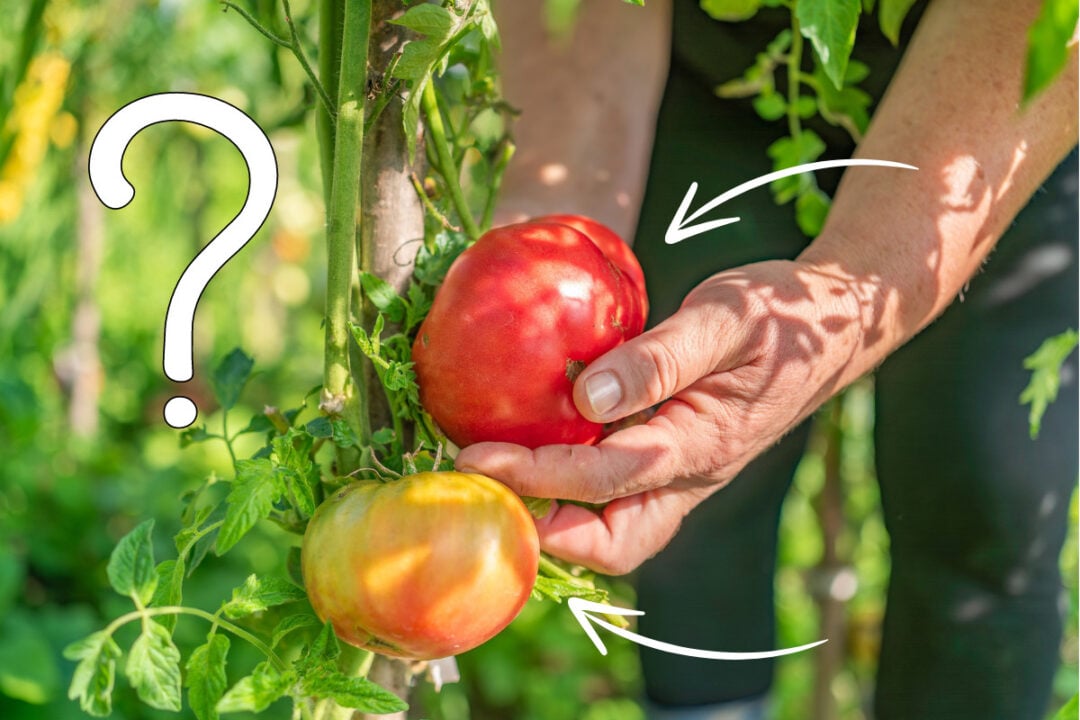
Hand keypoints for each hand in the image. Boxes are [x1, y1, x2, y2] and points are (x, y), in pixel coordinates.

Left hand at [455, 258, 865, 573]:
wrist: (835, 326)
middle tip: (486, 495)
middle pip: (615, 544)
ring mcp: (688, 475)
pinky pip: (622, 494)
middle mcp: (693, 476)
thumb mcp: (724, 317)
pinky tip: (536, 447)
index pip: (607, 479)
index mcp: (704, 444)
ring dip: (557, 518)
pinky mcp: (679, 459)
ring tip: (497, 480)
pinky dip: (575, 488)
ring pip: (617, 529)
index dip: (538, 476)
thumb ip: (658, 358)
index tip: (477, 459)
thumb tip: (585, 394)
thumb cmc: (784, 315)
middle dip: (547, 535)